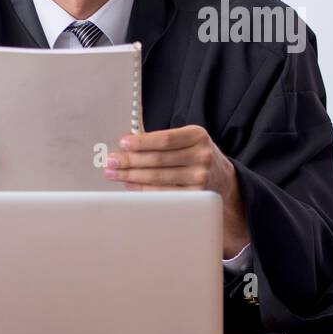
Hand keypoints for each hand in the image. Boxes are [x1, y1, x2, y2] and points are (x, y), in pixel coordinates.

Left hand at [103, 124, 249, 258]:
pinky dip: (143, 189)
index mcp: (198, 136)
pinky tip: (129, 184)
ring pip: (158, 178)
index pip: (165, 139)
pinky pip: (163, 193)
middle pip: (158, 160)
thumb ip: (162, 141)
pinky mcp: (196, 197)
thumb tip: (126, 146)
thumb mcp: (186, 140)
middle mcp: (201, 156)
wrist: (222, 177)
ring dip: (131, 175)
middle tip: (110, 160)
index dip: (142, 142)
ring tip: (114, 173)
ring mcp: (200, 178)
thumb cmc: (195, 155)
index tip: (123, 143)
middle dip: (130, 161)